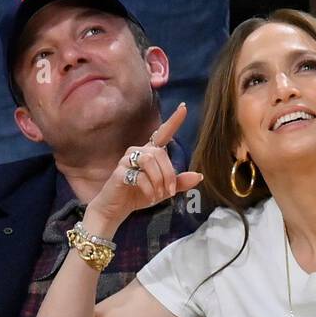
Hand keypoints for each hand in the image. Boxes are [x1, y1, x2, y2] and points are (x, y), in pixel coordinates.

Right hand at [83, 103, 202, 234]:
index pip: (162, 133)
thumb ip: (179, 183)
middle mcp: (138, 152)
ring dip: (159, 179)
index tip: (184, 107)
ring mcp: (126, 160)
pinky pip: (139, 176)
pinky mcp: (120, 172)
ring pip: (149, 160)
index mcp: (149, 153)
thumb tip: (199, 176)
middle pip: (160, 153)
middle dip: (168, 174)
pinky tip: (150, 197)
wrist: (116, 209)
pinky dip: (149, 188)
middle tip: (170, 192)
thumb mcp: (163, 190)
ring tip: (159, 195)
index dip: (173, 121)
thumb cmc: (138, 195)